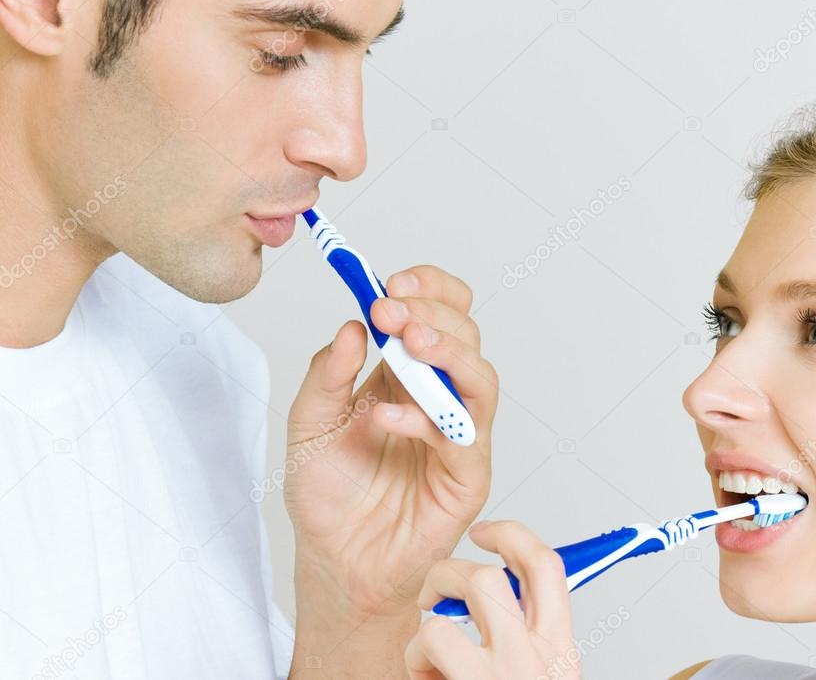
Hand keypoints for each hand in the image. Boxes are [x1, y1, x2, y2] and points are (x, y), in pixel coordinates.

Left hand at [283, 265, 497, 673]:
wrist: (336, 561)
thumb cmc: (330, 495)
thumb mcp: (308, 424)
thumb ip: (327, 375)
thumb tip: (352, 326)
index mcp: (405, 375)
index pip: (439, 313)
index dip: (426, 289)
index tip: (390, 281)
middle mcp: (438, 398)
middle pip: (465, 335)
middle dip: (432, 312)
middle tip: (392, 308)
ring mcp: (458, 436)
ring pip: (480, 379)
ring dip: (448, 352)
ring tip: (409, 341)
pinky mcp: (467, 478)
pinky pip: (461, 439)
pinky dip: (427, 420)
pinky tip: (387, 416)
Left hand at [406, 520, 579, 679]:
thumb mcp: (536, 675)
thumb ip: (527, 636)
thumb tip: (504, 591)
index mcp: (560, 650)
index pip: (547, 567)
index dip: (514, 536)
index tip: (489, 531)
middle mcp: (540, 657)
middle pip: (499, 571)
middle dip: (455, 565)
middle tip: (439, 579)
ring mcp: (508, 671)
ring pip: (469, 587)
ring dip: (436, 604)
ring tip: (428, 643)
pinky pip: (432, 637)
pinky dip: (416, 655)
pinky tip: (425, 676)